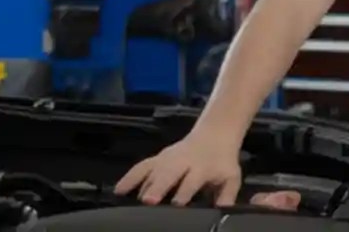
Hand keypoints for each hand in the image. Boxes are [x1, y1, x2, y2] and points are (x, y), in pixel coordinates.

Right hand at [113, 133, 242, 206]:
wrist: (214, 136)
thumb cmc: (221, 163)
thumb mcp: (230, 178)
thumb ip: (226, 196)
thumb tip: (223, 212)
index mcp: (202, 168)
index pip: (192, 180)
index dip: (185, 191)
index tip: (178, 203)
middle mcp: (183, 162)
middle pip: (168, 173)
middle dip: (158, 186)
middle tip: (149, 201)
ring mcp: (167, 159)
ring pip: (152, 170)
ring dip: (140, 183)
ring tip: (126, 197)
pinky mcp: (157, 158)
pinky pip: (141, 166)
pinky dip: (129, 177)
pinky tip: (118, 190)